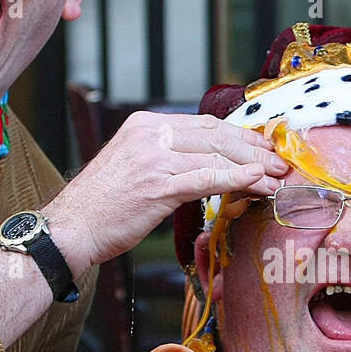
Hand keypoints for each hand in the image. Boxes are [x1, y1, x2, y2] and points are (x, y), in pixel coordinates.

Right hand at [47, 111, 289, 270]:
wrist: (71, 227)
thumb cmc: (104, 205)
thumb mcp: (135, 165)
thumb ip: (168, 156)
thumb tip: (210, 161)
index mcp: (145, 123)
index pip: (205, 124)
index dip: (240, 135)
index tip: (263, 147)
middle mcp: (150, 134)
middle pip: (216, 136)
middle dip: (253, 150)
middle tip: (279, 162)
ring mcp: (153, 159)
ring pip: (216, 157)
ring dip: (252, 168)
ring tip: (276, 179)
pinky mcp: (157, 187)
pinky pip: (206, 179)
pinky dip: (236, 179)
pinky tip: (257, 182)